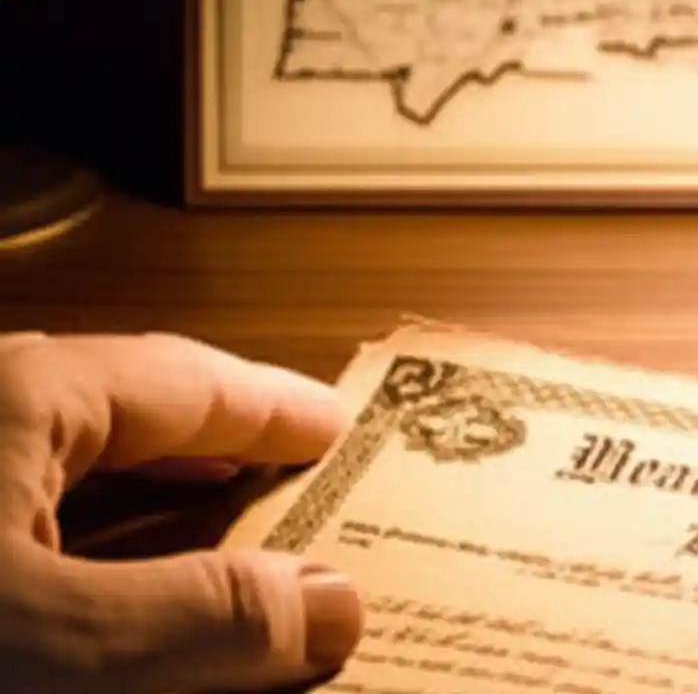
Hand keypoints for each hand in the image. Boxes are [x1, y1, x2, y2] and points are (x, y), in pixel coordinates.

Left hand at [0, 332, 361, 692]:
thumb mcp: (55, 644)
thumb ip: (205, 615)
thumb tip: (335, 603)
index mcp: (20, 394)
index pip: (188, 380)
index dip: (276, 407)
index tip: (339, 425)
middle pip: (128, 404)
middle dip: (216, 442)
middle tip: (292, 470)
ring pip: (66, 453)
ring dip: (150, 490)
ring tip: (215, 512)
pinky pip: (20, 504)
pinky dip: (85, 531)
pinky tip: (100, 569)